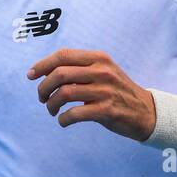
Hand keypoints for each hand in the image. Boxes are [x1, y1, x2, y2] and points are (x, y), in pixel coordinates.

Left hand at [27, 48, 155, 141]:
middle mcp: (101, 71)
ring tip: (51, 110)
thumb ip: (80, 68)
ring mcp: (104, 91)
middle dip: (43, 87)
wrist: (146, 112)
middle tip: (41, 98)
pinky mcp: (106, 110)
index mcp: (98, 58)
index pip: (63, 55)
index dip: (42, 65)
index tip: (31, 75)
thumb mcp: (103, 71)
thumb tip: (46, 72)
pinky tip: (63, 121)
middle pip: (59, 74)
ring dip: (50, 104)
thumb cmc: (117, 92)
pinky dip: (63, 119)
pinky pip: (74, 114)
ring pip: (64, 94)